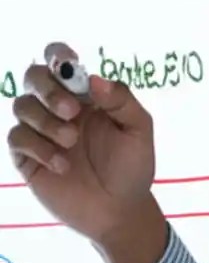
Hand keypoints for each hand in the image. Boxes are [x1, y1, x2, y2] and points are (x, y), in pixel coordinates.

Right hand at [7, 42, 160, 245]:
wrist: (119, 208)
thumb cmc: (131, 165)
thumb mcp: (138, 129)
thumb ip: (121, 100)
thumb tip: (94, 78)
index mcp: (86, 94)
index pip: (60, 62)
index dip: (57, 54)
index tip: (67, 63)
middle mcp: (59, 107)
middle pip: (33, 77)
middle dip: (49, 89)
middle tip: (73, 111)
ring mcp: (41, 131)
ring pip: (22, 106)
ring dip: (46, 121)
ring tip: (72, 141)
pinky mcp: (27, 157)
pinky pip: (17, 138)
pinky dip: (39, 147)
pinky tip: (63, 164)